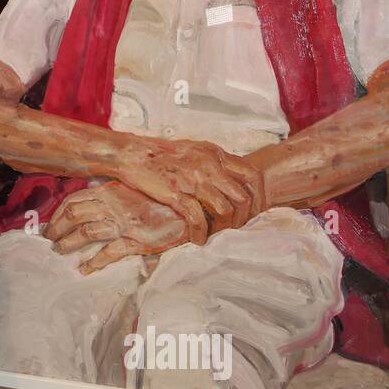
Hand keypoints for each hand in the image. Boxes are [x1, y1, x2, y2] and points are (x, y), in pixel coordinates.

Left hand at [45, 181, 187, 273]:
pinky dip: (94, 262)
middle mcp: (113, 205)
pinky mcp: (137, 241)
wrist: (191, 207)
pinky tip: (84, 269)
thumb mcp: (135, 189)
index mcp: (111, 191)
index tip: (50, 223)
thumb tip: (93, 194)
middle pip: (74, 215)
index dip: (59, 213)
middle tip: (49, 240)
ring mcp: (124, 223)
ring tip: (60, 251)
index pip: (75, 200)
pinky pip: (109, 253)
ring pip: (86, 232)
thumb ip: (114, 193)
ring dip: (68, 243)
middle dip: (57, 228)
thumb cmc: (161, 198)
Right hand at [114, 135, 262, 243]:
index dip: (256, 195)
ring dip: (223, 227)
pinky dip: (201, 233)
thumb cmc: (160, 153)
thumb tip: (229, 176)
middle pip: (242, 196)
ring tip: (216, 234)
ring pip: (224, 209)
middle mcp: (208, 166)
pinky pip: (197, 219)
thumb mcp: (193, 149)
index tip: (249, 209)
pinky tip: (197, 240)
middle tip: (235, 227)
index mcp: (214, 154)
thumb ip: (213, 161)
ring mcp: (193, 180)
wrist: (132, 153)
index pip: (251, 174)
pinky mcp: (176, 193)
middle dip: (243, 216)